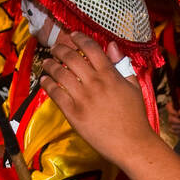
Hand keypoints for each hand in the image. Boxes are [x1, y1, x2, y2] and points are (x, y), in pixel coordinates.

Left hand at [41, 31, 149, 164]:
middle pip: (71, 57)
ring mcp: (83, 98)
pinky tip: (45, 80)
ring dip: (50, 65)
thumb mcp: (133, 86)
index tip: (72, 36)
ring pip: (60, 73)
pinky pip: (55, 94)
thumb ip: (121, 64)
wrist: (132, 144)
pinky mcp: (73, 113)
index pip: (91, 48)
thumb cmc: (135, 116)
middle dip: (60, 49)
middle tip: (55, 49)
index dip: (79, 39)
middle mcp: (95, 83)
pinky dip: (47, 84)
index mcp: (110, 75)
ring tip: (47, 63)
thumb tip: (111, 46)